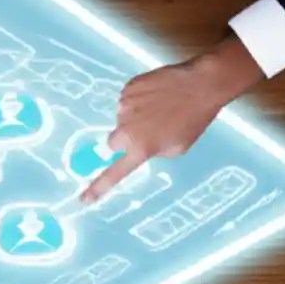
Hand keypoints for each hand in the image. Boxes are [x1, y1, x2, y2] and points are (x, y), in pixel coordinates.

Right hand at [81, 36, 264, 202]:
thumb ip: (154, 151)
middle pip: (113, 140)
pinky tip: (157, 95)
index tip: (84, 199)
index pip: (114, 173)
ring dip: (136, 116)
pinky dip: (139, 99)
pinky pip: (128, 99)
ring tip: (160, 107)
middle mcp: (127, 129)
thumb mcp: (177, 147)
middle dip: (125, 138)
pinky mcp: (128, 88)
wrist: (200, 84)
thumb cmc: (194, 119)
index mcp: (141, 148)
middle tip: (147, 130)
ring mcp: (125, 106)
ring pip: (123, 118)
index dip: (98, 187)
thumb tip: (142, 145)